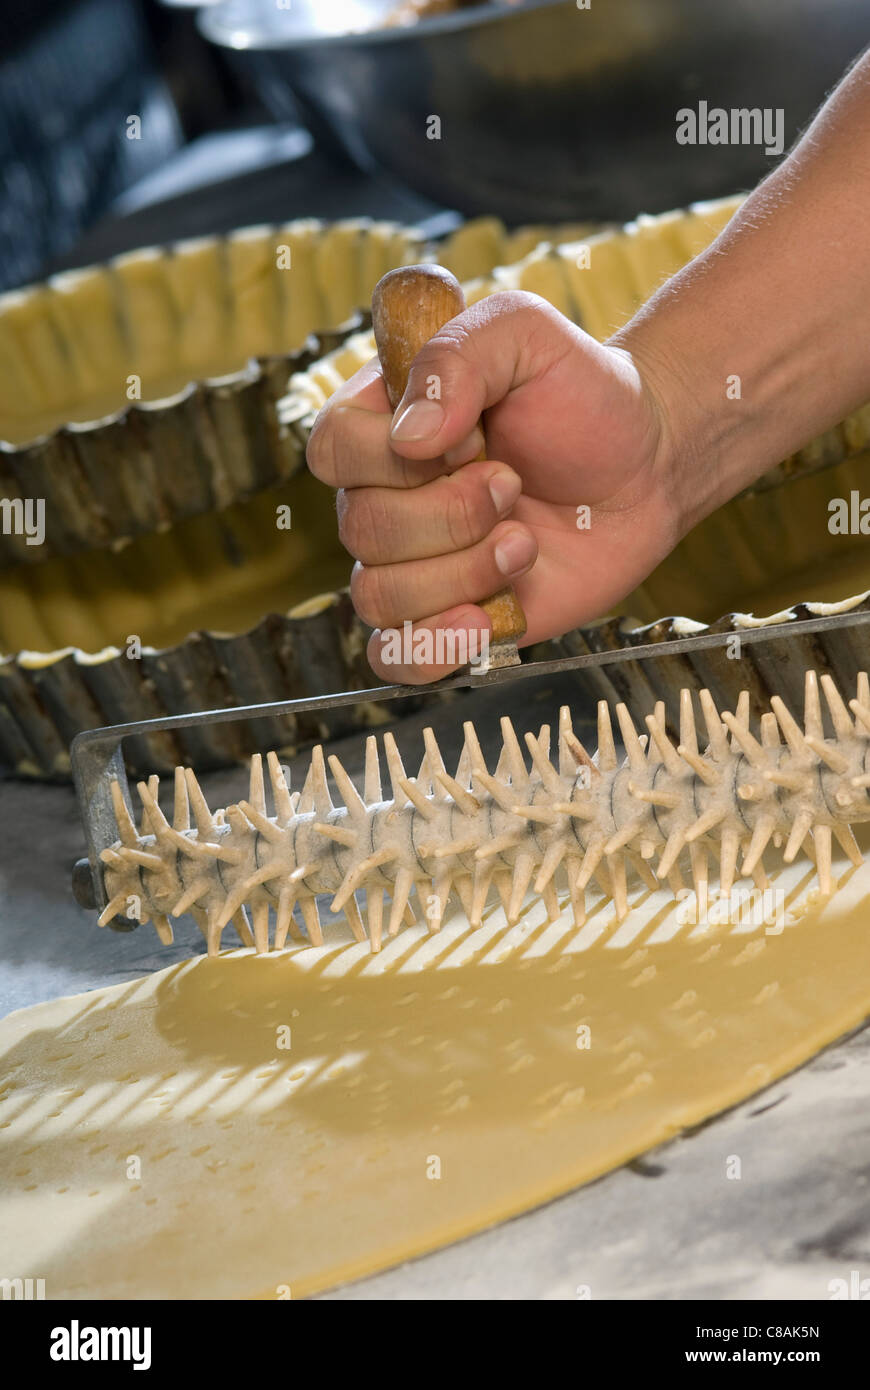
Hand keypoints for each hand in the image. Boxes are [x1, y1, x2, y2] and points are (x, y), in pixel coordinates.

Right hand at [307, 290, 680, 682]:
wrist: (645, 466)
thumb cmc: (581, 394)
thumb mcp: (525, 334)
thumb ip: (458, 356)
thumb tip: (409, 437)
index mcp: (383, 422)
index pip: (332, 448)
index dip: (394, 457)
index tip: (473, 438)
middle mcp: (384, 495)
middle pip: (362, 528)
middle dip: (450, 514)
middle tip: (514, 485)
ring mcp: (413, 563)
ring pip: (381, 597)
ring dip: (462, 572)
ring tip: (524, 542)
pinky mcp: (447, 618)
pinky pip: (397, 658)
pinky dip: (433, 648)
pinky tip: (482, 619)